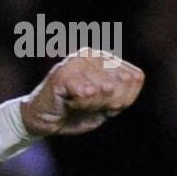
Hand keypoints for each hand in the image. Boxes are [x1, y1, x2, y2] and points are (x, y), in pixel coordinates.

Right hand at [21, 48, 143, 136]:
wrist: (42, 122)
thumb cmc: (76, 113)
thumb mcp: (109, 106)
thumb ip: (123, 94)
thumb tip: (107, 86)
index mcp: (107, 58)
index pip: (135, 78)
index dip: (122, 100)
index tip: (101, 103)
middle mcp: (92, 53)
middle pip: (122, 82)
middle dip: (107, 102)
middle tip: (87, 104)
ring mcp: (76, 60)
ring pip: (105, 88)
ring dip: (91, 105)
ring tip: (75, 103)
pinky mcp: (62, 72)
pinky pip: (86, 93)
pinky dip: (80, 105)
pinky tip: (68, 102)